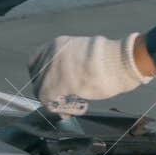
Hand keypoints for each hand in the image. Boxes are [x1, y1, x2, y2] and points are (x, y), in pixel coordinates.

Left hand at [28, 33, 154, 113]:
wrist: (118, 62)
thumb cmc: (110, 59)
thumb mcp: (85, 55)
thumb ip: (72, 64)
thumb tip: (70, 77)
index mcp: (58, 44)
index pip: (37, 62)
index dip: (42, 77)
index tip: (54, 86)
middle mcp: (49, 54)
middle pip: (36, 77)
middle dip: (49, 91)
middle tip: (64, 101)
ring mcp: (49, 68)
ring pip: (41, 90)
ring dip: (56, 101)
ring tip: (74, 107)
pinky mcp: (53, 84)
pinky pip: (49, 101)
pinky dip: (61, 109)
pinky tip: (78, 109)